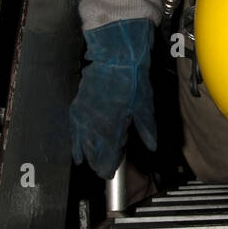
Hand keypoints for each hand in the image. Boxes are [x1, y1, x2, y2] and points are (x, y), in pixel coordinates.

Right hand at [70, 18, 156, 179]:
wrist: (115, 54)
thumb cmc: (132, 78)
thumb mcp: (145, 105)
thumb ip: (146, 128)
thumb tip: (152, 146)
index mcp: (112, 125)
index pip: (107, 153)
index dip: (108, 165)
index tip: (109, 173)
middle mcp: (95, 122)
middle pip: (93, 149)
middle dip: (96, 160)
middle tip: (100, 170)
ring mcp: (85, 112)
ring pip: (82, 139)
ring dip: (85, 150)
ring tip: (86, 160)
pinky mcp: (79, 102)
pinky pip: (75, 126)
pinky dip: (76, 137)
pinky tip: (76, 143)